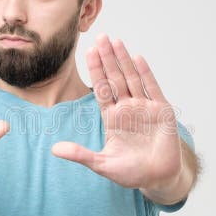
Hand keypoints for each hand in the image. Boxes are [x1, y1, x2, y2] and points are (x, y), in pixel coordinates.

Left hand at [51, 34, 183, 192]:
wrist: (159, 178)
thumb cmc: (131, 172)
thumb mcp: (102, 164)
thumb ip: (80, 155)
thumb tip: (53, 150)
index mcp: (112, 118)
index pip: (101, 89)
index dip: (95, 70)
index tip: (88, 52)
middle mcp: (128, 108)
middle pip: (115, 78)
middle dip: (107, 58)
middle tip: (100, 37)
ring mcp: (145, 107)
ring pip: (132, 78)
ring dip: (124, 60)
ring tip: (116, 41)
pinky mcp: (162, 110)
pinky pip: (152, 87)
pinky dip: (145, 73)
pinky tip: (137, 58)